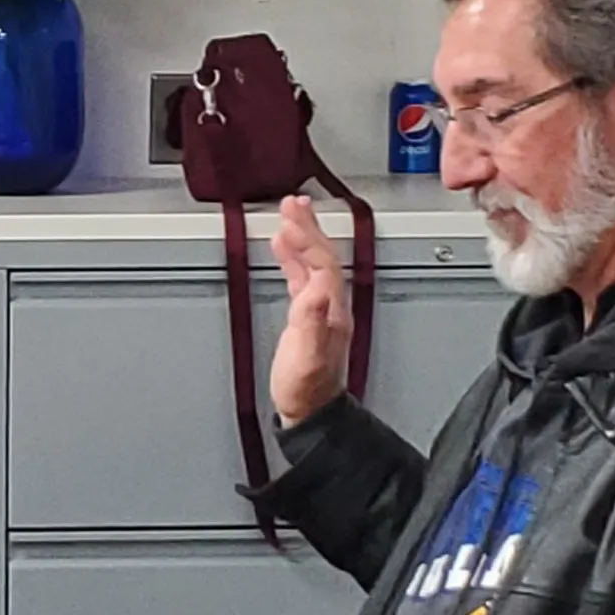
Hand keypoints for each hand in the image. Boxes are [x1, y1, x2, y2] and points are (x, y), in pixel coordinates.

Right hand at [268, 194, 355, 425]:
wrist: (309, 411)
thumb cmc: (307, 388)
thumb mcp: (307, 356)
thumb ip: (310, 322)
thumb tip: (314, 288)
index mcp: (331, 310)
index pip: (323, 264)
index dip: (308, 241)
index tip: (290, 219)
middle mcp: (329, 306)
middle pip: (323, 256)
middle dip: (308, 227)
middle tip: (293, 203)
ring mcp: (319, 309)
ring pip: (313, 262)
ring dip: (302, 236)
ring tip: (290, 213)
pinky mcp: (306, 316)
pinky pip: (302, 276)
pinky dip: (293, 257)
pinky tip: (283, 248)